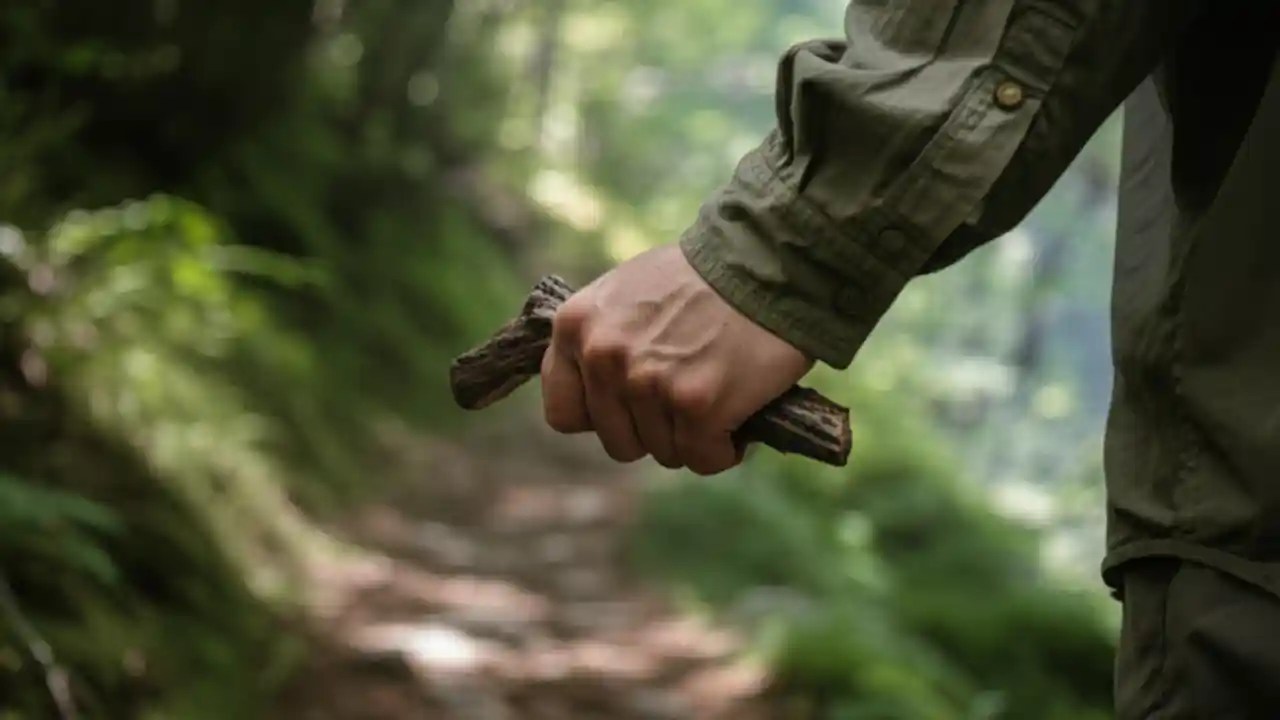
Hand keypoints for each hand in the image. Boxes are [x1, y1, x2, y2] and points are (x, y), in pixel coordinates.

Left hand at [540, 245, 812, 473]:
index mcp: (576, 326)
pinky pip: (704, 460)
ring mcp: (648, 384)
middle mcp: (604, 356)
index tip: (630, 406)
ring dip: (695, 435)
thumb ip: (601, 338)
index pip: (562, 413)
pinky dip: (726, 448)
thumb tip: (597, 391)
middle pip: (618, 441)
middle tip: (688, 395)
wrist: (766, 261)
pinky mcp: (696, 406)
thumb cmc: (703, 276)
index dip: (602, 416)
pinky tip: (739, 413)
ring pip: (665, 453)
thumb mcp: (626, 292)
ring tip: (719, 391)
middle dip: (654, 429)